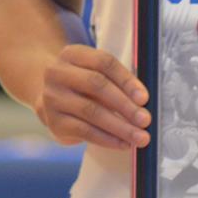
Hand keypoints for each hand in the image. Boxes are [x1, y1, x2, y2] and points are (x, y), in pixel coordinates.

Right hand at [34, 44, 149, 149]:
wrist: (52, 97)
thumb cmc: (85, 84)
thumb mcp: (98, 72)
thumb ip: (118, 82)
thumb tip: (143, 102)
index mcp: (73, 54)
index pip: (104, 63)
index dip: (126, 80)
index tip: (144, 98)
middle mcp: (57, 73)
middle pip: (96, 85)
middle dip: (125, 105)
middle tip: (145, 119)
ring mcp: (52, 98)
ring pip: (91, 111)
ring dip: (119, 126)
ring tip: (139, 136)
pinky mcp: (53, 121)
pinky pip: (83, 131)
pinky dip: (107, 138)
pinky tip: (123, 143)